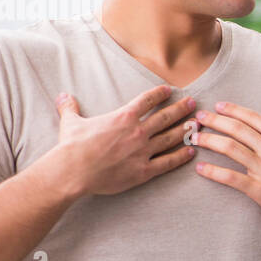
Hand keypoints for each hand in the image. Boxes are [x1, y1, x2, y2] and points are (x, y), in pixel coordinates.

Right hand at [54, 85, 197, 197]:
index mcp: (123, 117)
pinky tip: (190, 152)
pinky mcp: (144, 171)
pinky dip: (180, 157)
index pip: (147, 100)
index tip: (169, 90)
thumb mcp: (70, 123)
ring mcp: (143, 151)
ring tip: (197, 124)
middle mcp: (138, 131)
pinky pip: (167, 163)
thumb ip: (70, 108)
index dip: (159, 93)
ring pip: (170, 138)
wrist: (72, 171)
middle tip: (194, 103)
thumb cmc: (71, 146)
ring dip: (185, 130)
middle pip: (165, 117)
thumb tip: (62, 96)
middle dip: (181, 109)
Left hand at [190, 100, 260, 234]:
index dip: (233, 110)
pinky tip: (201, 168)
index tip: (218, 106)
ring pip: (231, 149)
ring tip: (195, 138)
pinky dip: (214, 172)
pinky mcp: (259, 191)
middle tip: (199, 118)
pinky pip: (231, 178)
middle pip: (237, 130)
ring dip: (209, 141)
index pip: (253, 118)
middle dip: (215, 121)